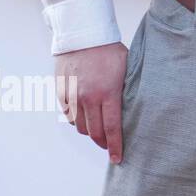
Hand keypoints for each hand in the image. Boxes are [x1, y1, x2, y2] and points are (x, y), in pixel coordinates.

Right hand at [57, 43, 127, 163]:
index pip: (112, 128)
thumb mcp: (127, 70)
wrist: (82, 36)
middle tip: (110, 147)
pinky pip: (69, 115)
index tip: (118, 159)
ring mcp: (73, 96)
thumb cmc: (110, 51)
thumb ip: (126, 92)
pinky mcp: (62, 93)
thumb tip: (134, 111)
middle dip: (103, 143)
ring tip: (99, 131)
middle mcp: (88, 98)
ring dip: (90, 132)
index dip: (115, 146)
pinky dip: (78, 120)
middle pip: (94, 132)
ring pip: (80, 126)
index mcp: (108, 93)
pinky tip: (87, 117)